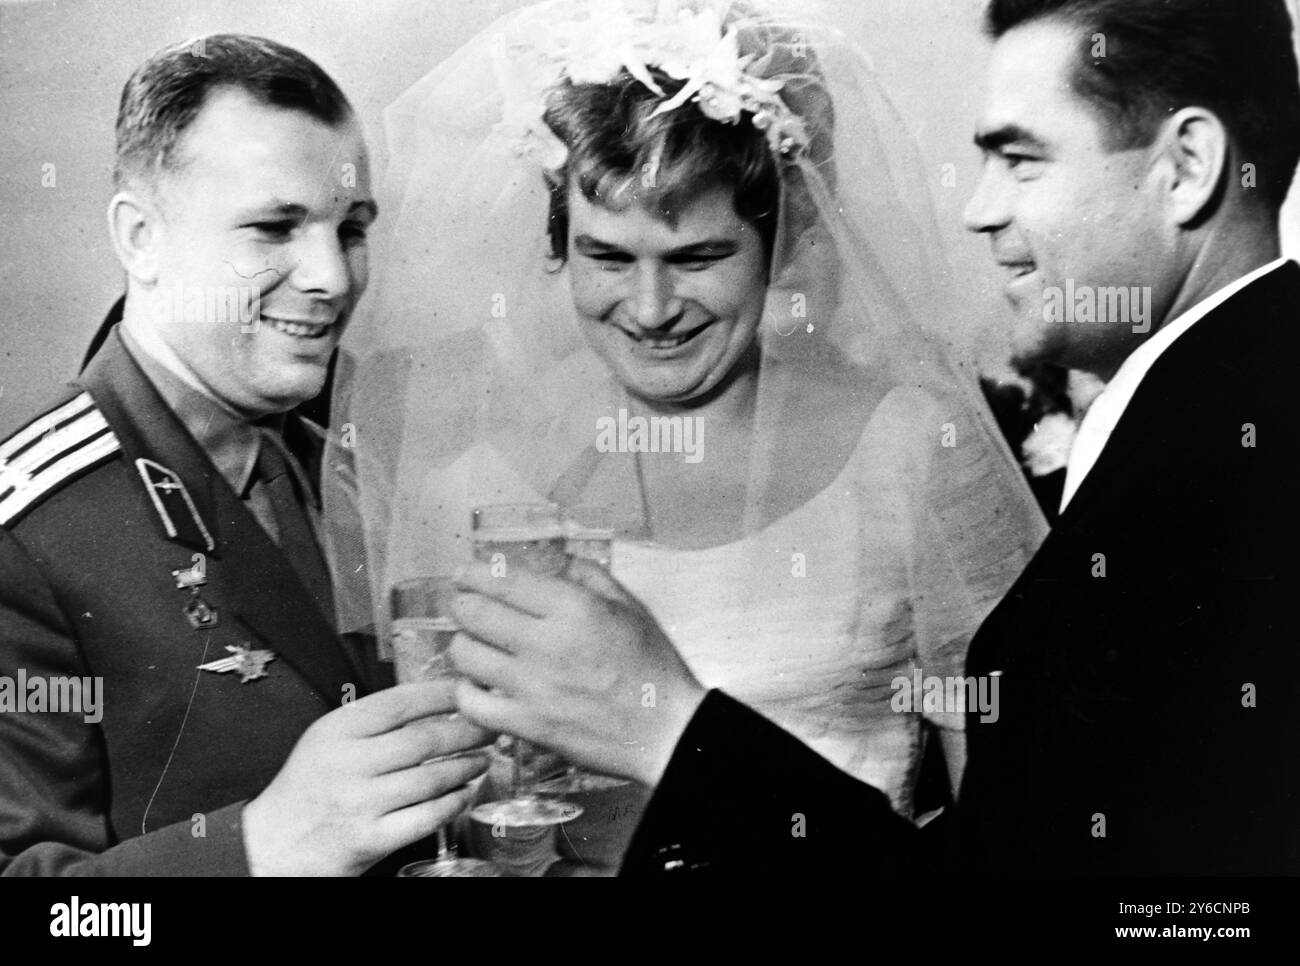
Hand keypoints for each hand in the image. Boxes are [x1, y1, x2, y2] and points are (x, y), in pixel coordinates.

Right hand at [242, 680, 492, 875]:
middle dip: (467, 730)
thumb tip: (435, 701)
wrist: (272, 844)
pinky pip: (426, 817)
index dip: (442, 694)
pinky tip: (463, 793)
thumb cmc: (307, 788)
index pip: (400, 703)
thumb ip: (373, 721)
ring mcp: (360, 804)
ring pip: (431, 778)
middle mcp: (348, 764)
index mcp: (337, 731)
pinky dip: (453, 803)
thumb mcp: (327, 739)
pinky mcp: (371, 840)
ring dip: (466, 766)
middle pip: (424, 739)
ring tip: (482, 758)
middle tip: (490, 726)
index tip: (469, 690)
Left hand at [449, 559, 706, 787]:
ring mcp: (534, 687)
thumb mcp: (628, 606)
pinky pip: (472, 703)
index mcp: (575, 609)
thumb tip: (545, 559)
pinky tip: (478, 684)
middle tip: (462, 604)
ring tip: (472, 644)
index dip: (475, 573)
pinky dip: (467, 690)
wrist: (666, 730)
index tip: (465, 573)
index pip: (504, 581)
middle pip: (475, 613)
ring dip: (463, 644)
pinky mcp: (528, 725)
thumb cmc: (652, 666)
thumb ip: (584, 574)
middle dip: (462, 603)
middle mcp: (548, 643)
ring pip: (466, 655)